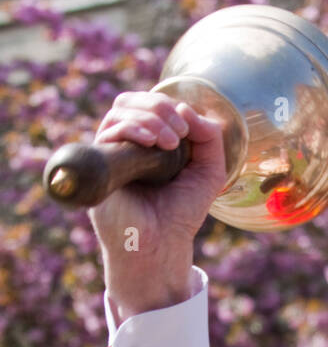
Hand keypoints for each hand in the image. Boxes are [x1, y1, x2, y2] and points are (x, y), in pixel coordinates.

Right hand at [87, 91, 227, 318]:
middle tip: (181, 130)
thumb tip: (187, 108)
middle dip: (158, 107)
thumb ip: (209, 138)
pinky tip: (151, 143)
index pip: (148, 104)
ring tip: (170, 143)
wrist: (163, 245)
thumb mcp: (208, 172)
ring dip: (149, 118)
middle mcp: (125, 144)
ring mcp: (110, 154)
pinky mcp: (100, 167)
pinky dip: (131, 129)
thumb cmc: (182, 212)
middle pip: (130, 101)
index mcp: (147, 141)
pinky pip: (107, 133)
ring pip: (118, 113)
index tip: (190, 127)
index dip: (169, 105)